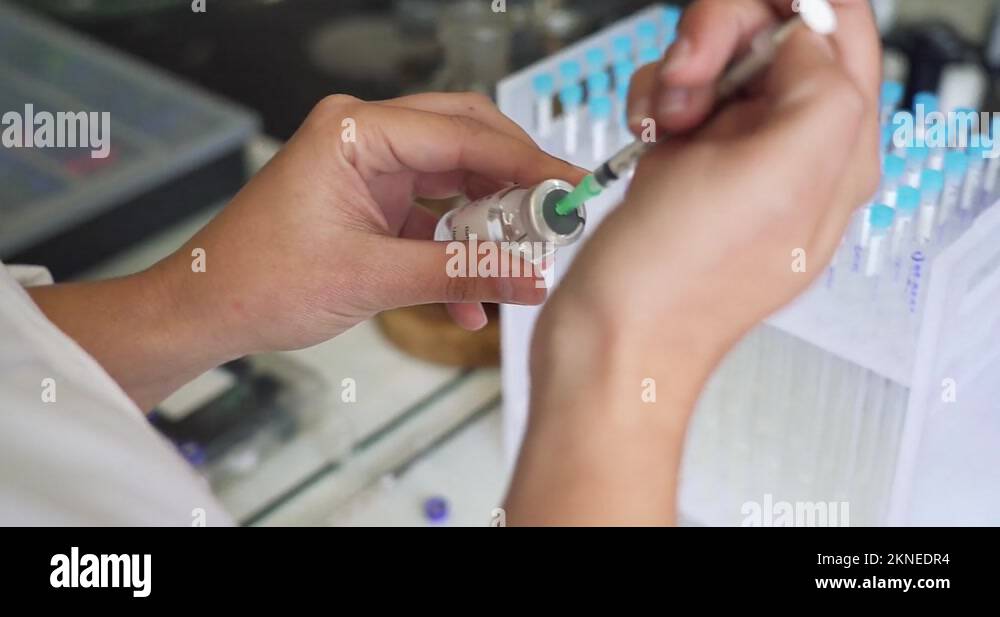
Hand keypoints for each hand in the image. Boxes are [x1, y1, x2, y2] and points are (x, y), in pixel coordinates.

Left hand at [156, 93, 584, 354]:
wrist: (208, 310)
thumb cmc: (259, 280)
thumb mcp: (372, 279)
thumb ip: (460, 274)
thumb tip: (531, 277)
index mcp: (355, 131)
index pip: (463, 135)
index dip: (526, 164)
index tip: (570, 191)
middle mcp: (365, 136)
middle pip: (466, 140)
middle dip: (514, 181)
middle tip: (556, 215)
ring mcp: (369, 168)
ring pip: (455, 177)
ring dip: (489, 221)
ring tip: (522, 259)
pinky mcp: (372, 200)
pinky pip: (433, 215)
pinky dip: (456, 252)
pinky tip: (472, 298)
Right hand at [506, 0, 879, 524]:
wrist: (608, 337)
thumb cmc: (679, 283)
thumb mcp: (779, 177)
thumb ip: (821, 91)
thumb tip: (796, 46)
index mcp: (836, 153)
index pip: (838, 32)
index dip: (784, 11)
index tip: (730, 30)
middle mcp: (792, 152)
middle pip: (776, 34)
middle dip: (721, 37)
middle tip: (688, 77)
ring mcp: (736, 157)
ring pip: (721, 59)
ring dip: (680, 72)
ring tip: (664, 123)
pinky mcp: (688, 163)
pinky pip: (679, 95)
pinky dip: (655, 98)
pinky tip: (648, 136)